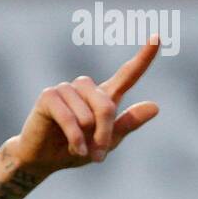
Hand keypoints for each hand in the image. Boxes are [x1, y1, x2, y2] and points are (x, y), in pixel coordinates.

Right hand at [0, 38, 160, 179]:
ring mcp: (66, 89)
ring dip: (86, 138)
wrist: (41, 160)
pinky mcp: (48, 96)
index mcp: (103, 96)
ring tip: (79, 149)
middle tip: (98, 157)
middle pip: (106, 105)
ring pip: (88, 114)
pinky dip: (74, 138)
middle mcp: (86, 87)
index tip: (157, 37)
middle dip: (104, 133)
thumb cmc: (73, 150)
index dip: (143, 58)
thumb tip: (156, 107)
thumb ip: (128, 124)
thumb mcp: (106, 143)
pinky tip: (75, 149)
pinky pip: (70, 118)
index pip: (127, 74)